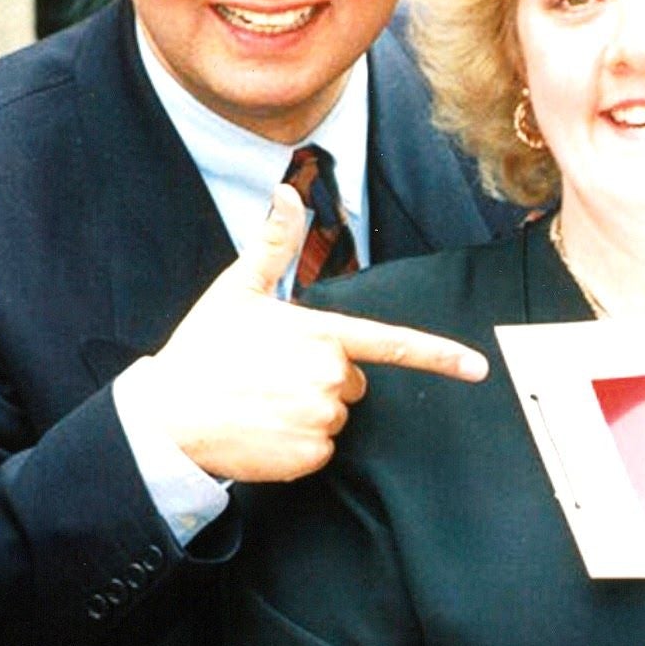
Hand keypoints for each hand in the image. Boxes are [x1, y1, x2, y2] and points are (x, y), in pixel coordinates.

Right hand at [135, 185, 488, 481]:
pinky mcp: (309, 454)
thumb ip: (273, 243)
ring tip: (262, 402)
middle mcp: (328, 374)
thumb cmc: (203, 349)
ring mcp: (321, 417)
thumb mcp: (237, 289)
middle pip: (352, 382)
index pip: (392, 344)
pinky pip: (322, 450)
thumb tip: (286, 192)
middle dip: (321, 380)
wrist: (167, 415)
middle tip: (270, 376)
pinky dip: (298, 446)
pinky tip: (263, 430)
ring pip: (336, 417)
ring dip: (308, 413)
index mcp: (320, 333)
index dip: (440, 356)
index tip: (478, 367)